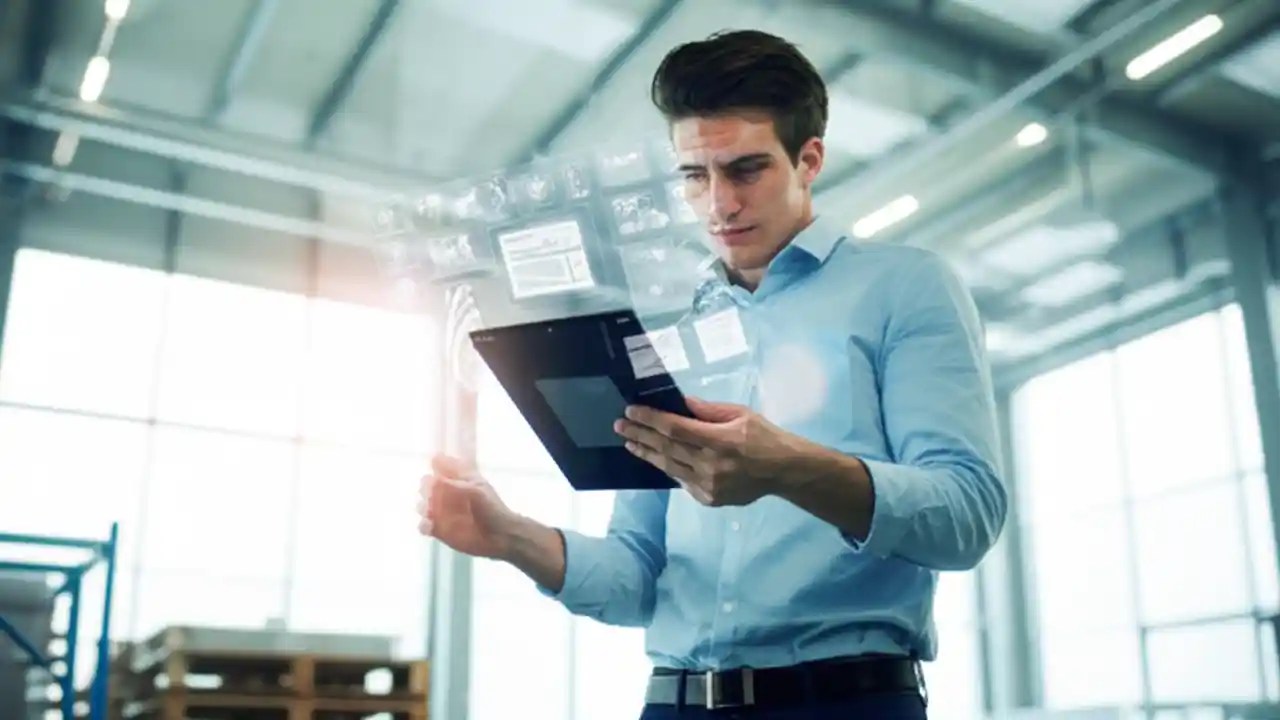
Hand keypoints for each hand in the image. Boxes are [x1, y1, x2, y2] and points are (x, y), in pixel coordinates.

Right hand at [418, 455, 516, 558]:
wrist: (500, 536)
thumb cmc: (492, 509)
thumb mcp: (476, 491)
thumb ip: (453, 485)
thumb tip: (431, 480)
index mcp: (458, 478)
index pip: (440, 463)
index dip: (436, 464)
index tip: (437, 469)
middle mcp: (446, 492)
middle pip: (425, 484)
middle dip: (426, 487)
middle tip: (433, 493)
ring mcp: (442, 511)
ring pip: (422, 504)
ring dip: (423, 506)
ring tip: (431, 510)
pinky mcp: (439, 529)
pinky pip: (424, 525)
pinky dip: (424, 525)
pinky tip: (431, 525)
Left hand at [614, 397, 794, 506]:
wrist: (784, 471)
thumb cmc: (763, 437)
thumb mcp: (740, 414)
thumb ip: (708, 410)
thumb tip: (679, 402)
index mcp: (720, 441)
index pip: (675, 428)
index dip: (650, 419)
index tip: (631, 411)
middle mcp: (711, 465)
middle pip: (666, 448)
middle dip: (640, 435)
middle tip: (620, 426)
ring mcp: (709, 486)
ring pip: (669, 467)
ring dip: (647, 454)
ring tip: (630, 444)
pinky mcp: (709, 499)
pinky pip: (682, 481)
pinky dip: (668, 468)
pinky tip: (656, 458)